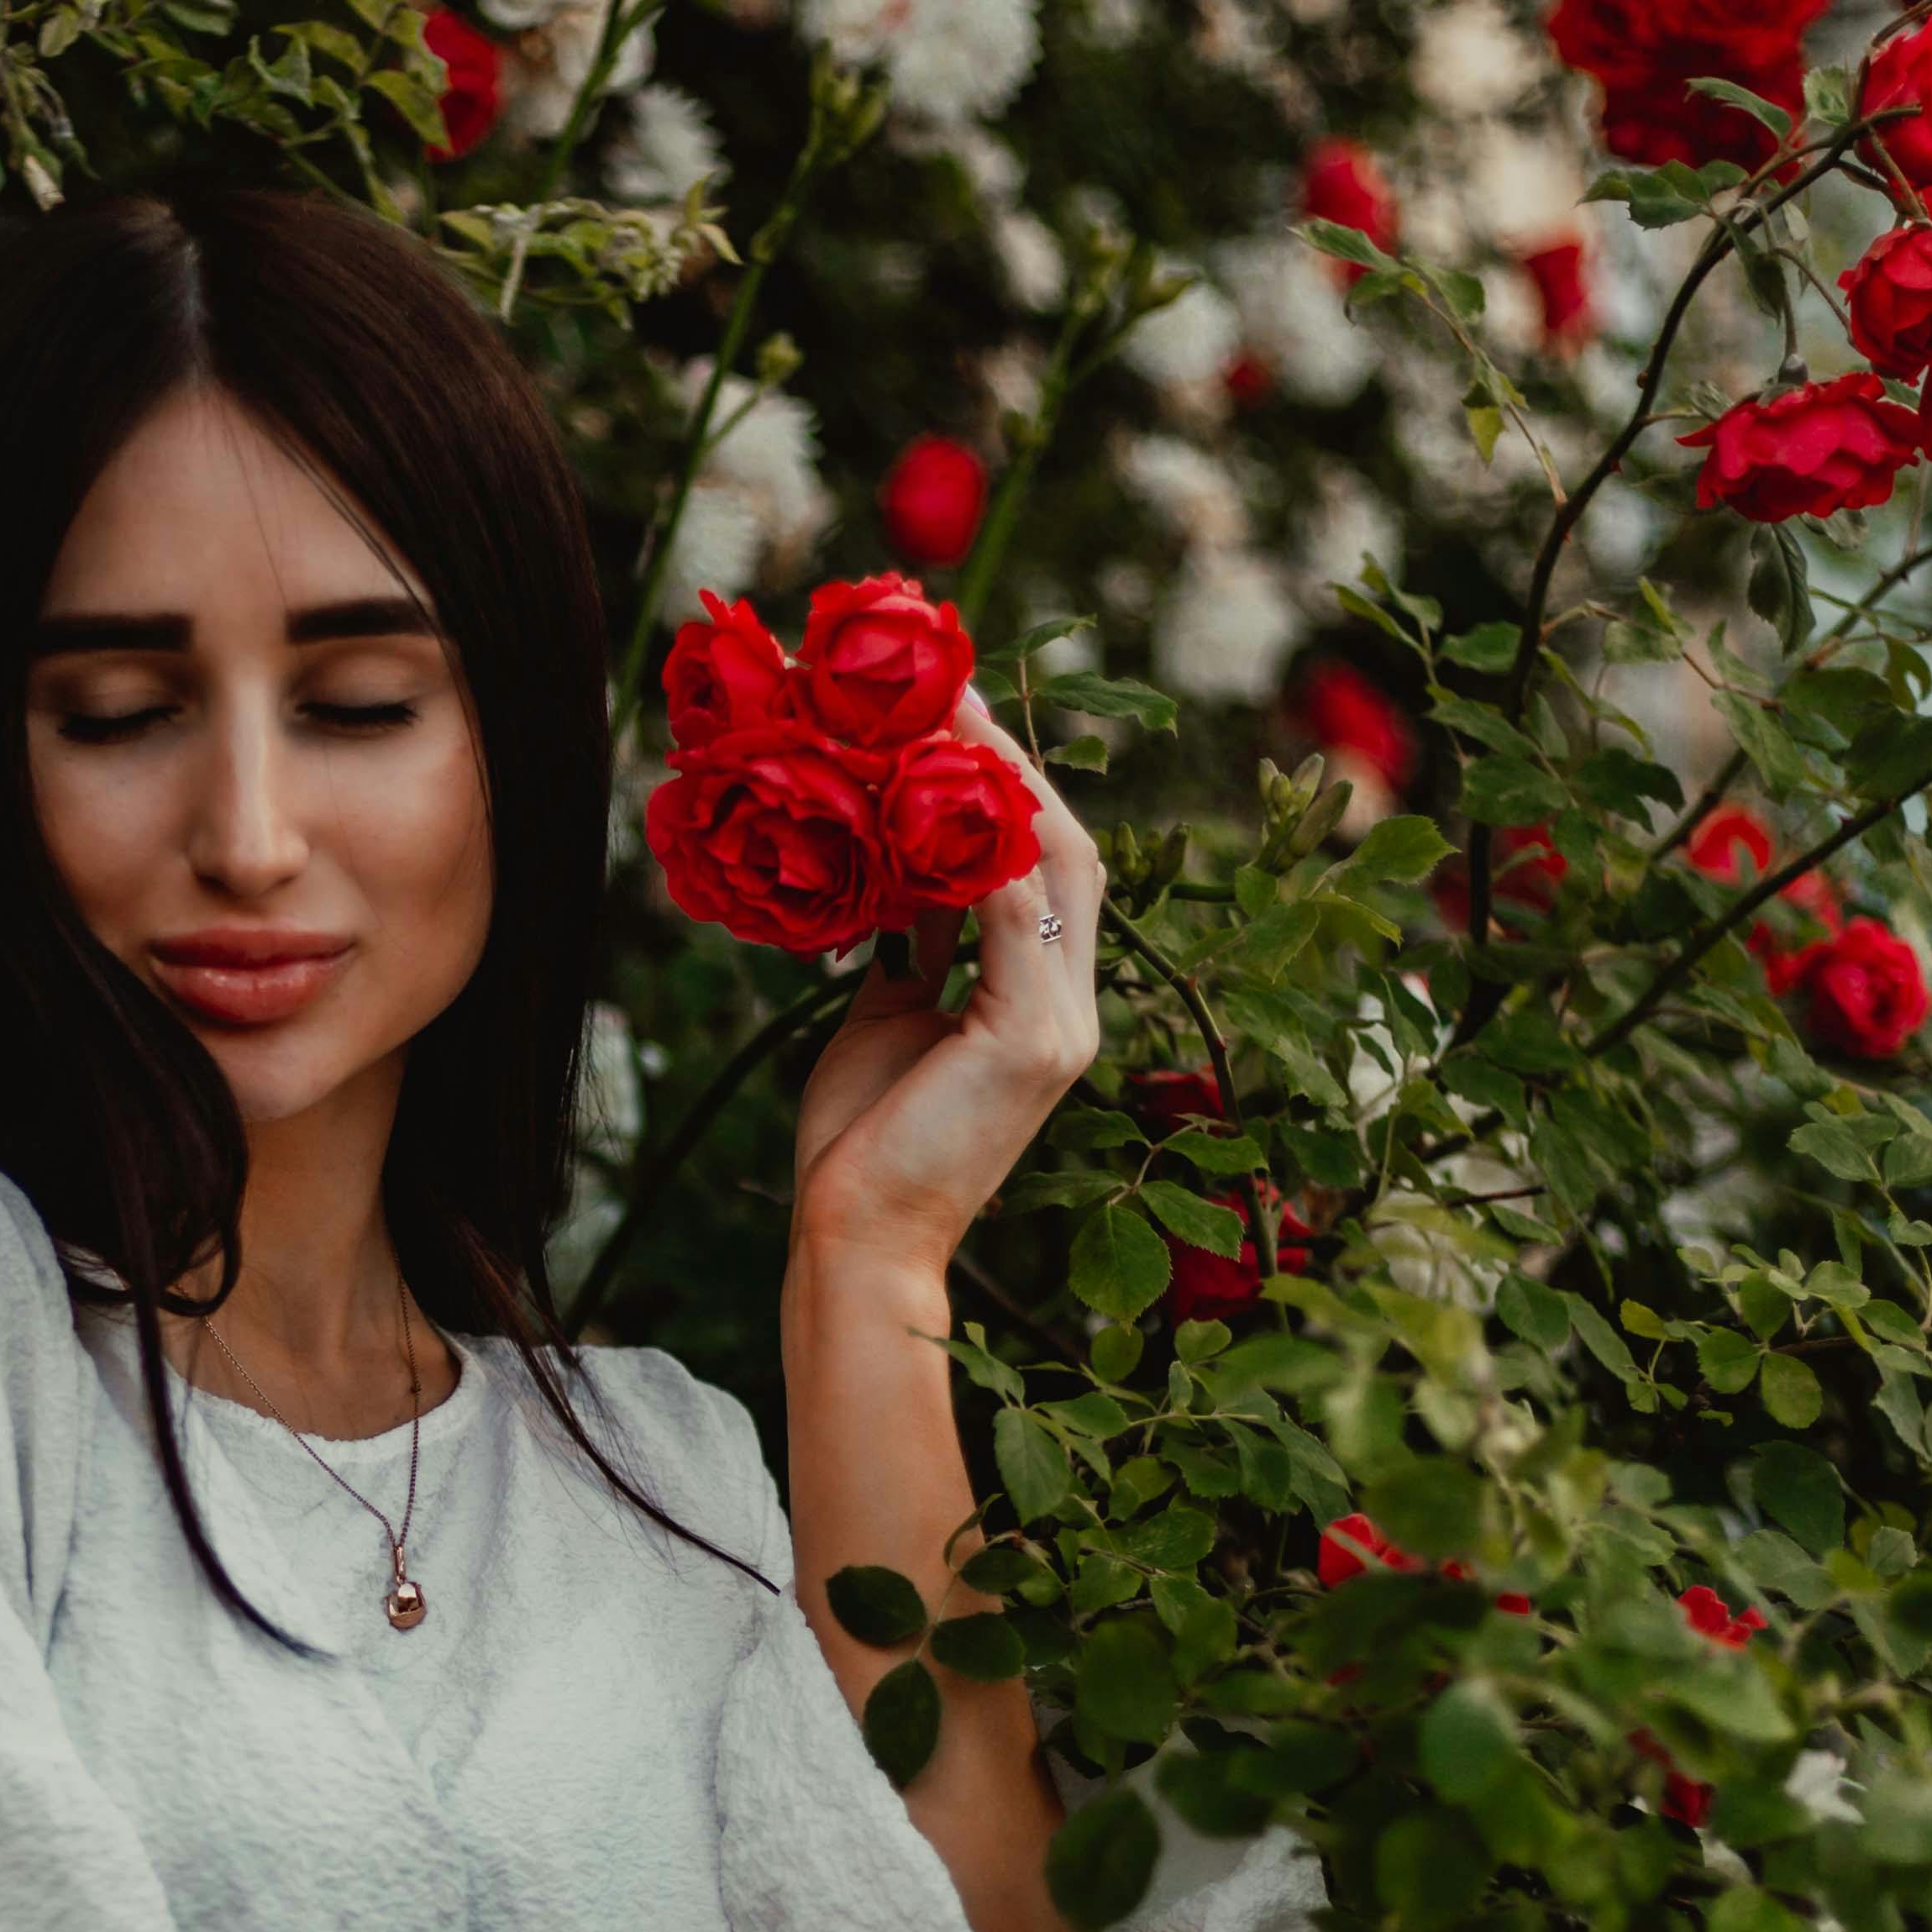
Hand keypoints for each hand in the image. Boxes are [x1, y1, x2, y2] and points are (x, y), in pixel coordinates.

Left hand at [790, 707, 1103, 1296]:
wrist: (859, 1240)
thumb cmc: (864, 1142)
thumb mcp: (888, 1022)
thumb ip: (914, 954)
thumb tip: (899, 886)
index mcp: (1043, 1006)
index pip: (1046, 872)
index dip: (1009, 791)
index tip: (951, 724)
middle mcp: (1072, 1009)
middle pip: (1066, 852)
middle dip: (1010, 766)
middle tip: (946, 691)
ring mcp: (1064, 1026)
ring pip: (1051, 867)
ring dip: (993, 785)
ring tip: (938, 716)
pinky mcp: (1032, 1041)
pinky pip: (1011, 915)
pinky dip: (975, 848)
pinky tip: (931, 792)